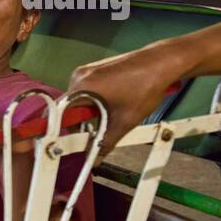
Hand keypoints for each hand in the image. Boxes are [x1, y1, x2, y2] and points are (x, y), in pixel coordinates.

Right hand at [68, 48, 185, 155]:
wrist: (162, 62)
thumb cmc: (145, 87)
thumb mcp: (125, 121)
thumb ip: (106, 142)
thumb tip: (95, 158)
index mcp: (81, 87)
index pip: (57, 113)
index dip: (60, 130)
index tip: (67, 143)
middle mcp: (79, 76)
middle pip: (68, 107)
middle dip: (81, 123)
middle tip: (96, 134)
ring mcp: (87, 70)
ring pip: (79, 100)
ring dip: (90, 113)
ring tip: (111, 117)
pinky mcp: (95, 69)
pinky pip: (87, 91)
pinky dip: (95, 102)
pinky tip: (113, 105)